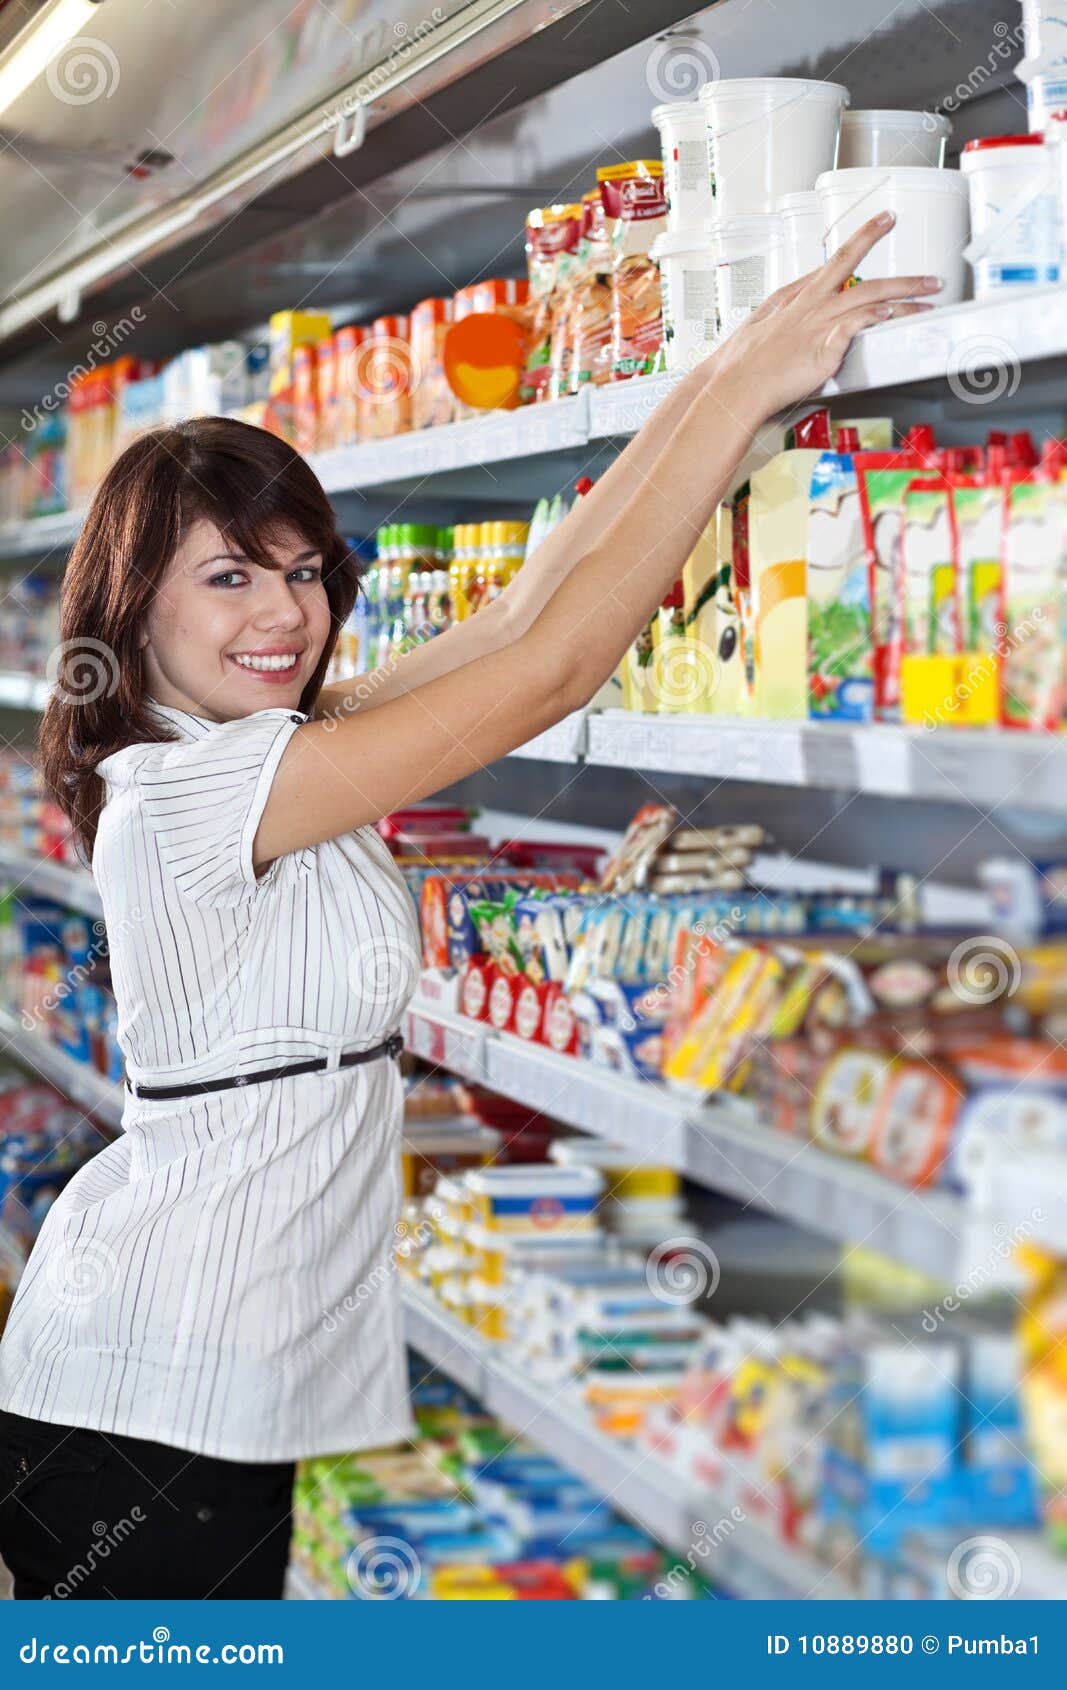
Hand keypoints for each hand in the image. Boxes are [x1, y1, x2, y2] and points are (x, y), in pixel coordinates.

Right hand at [708, 212, 941, 422]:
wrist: (734, 384)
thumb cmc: (742, 364)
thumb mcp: (759, 324)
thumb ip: (783, 309)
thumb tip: (794, 299)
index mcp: (797, 297)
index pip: (838, 258)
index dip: (864, 237)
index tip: (883, 222)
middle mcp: (812, 305)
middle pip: (862, 273)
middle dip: (900, 273)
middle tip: (926, 273)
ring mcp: (819, 324)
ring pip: (870, 299)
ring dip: (904, 297)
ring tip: (927, 298)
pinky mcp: (824, 348)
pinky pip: (856, 325)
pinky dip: (875, 317)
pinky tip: (891, 314)